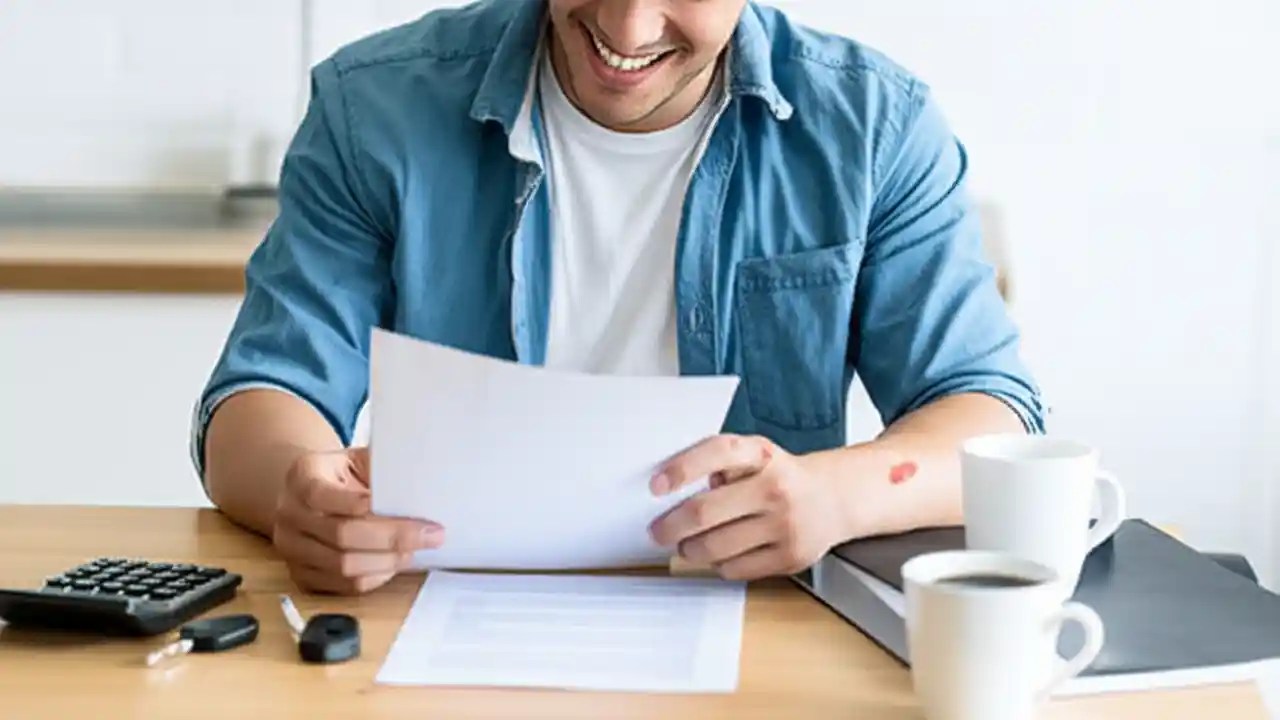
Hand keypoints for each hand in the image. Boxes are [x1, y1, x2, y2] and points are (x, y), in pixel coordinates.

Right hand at [273, 447, 443, 593]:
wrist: (312, 493)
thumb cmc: (343, 475)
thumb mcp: (358, 459)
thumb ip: (382, 469)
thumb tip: (421, 484)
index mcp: (301, 477)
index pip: (322, 494)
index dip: (357, 504)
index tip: (399, 507)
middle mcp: (289, 514)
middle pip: (341, 535)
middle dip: (393, 537)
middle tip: (430, 534)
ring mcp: (291, 548)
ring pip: (343, 566)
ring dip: (388, 561)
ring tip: (416, 550)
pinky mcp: (301, 575)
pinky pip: (343, 586)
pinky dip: (375, 577)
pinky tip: (395, 563)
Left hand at [647, 435, 846, 580]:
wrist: (833, 498)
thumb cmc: (779, 476)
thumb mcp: (753, 455)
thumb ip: (718, 464)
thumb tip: (670, 494)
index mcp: (760, 455)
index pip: (716, 453)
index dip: (681, 470)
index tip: (655, 486)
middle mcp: (774, 487)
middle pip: (705, 513)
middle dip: (671, 526)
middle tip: (658, 532)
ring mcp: (785, 524)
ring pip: (716, 548)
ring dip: (691, 550)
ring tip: (687, 546)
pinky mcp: (790, 556)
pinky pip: (736, 569)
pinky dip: (719, 564)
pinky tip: (721, 554)